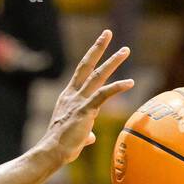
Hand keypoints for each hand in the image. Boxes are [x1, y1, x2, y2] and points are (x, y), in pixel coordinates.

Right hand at [41, 29, 133, 164]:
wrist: (52, 152)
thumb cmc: (61, 146)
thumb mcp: (75, 135)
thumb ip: (85, 132)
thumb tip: (90, 137)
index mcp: (68, 97)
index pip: (80, 72)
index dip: (90, 57)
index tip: (99, 45)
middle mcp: (73, 95)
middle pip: (87, 65)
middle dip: (98, 48)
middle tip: (108, 32)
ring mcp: (79, 101)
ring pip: (97, 75)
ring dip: (112, 61)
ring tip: (125, 50)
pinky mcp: (86, 110)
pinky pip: (104, 94)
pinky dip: (118, 87)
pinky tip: (131, 82)